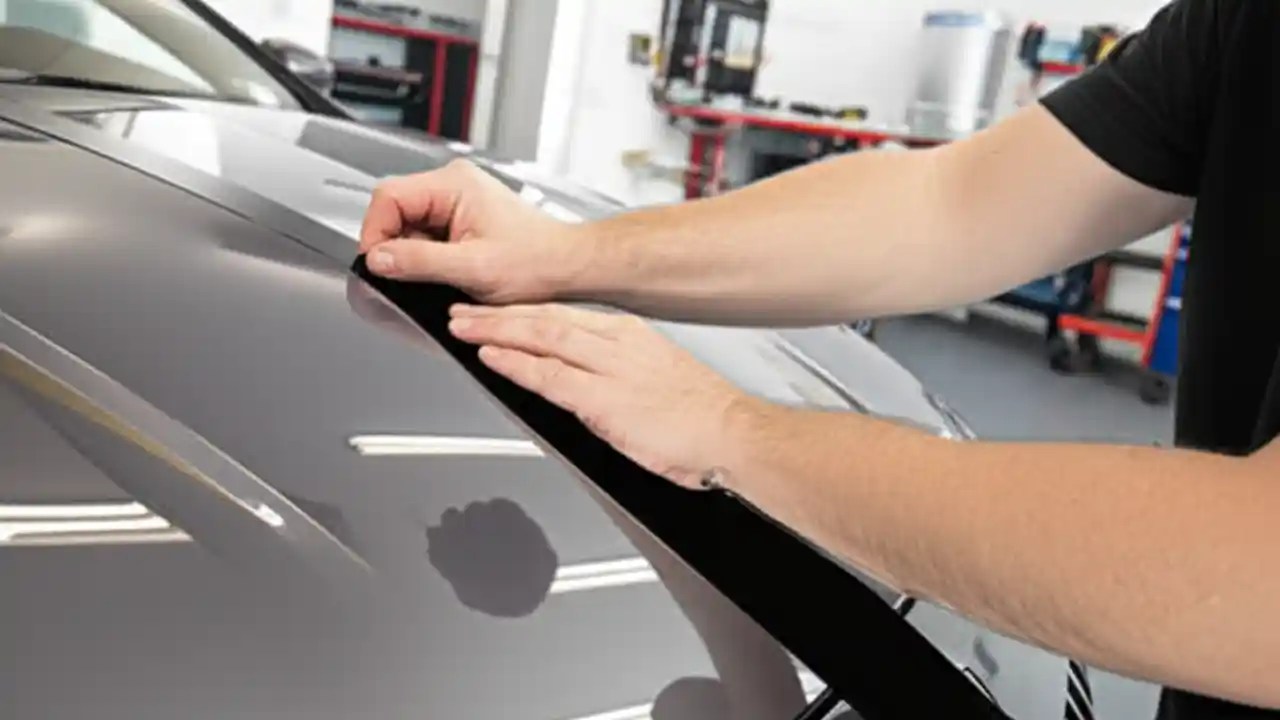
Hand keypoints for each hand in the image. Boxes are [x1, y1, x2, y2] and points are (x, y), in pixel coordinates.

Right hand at [359, 160, 589, 303]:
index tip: (378, 264)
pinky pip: (424, 233)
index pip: (387, 196)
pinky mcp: (460, 217)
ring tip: (442, 274)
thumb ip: (420, 262)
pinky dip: (426, 256)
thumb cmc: (536, 262)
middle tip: (410, 276)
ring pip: (407, 224)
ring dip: (412, 253)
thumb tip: (378, 259)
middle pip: (394, 209)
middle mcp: (453, 184)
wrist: (566, 266)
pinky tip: (448, 271)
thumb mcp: (473, 268)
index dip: (376, 232)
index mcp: (454, 184)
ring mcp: (456, 200)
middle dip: (395, 245)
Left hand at [448, 303, 758, 488]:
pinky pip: (550, 376)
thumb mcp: (655, 379)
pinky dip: (516, 363)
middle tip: (462, 310)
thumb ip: (614, 375)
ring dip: (496, 329)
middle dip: (498, 312)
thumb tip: (581, 383)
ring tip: (462, 325)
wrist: (735, 434)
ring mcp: (611, 368)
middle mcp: (618, 342)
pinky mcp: (606, 399)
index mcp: (629, 335)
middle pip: (545, 317)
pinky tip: (491, 357)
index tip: (495, 309)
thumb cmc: (703, 417)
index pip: (564, 314)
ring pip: (542, 336)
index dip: (523, 310)